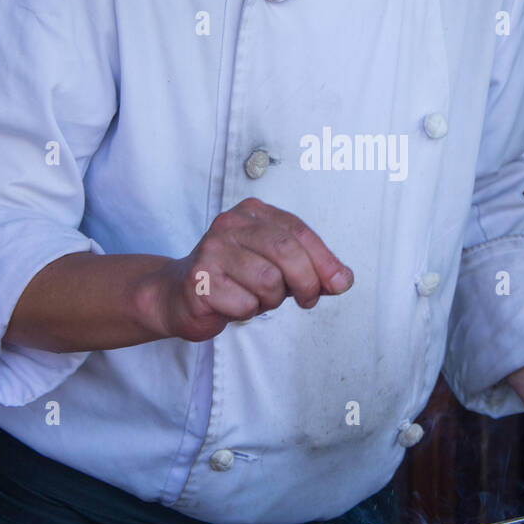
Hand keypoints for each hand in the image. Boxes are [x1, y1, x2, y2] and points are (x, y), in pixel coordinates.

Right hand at [140, 197, 353, 341]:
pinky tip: (232, 305)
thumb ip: (311, 269)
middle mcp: (230, 224)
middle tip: (306, 299)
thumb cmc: (235, 278)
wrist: (180, 295)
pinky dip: (247, 312)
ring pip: (268, 281)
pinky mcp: (199, 279)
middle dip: (306, 282)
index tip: (339, 283)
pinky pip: (244, 303)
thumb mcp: (277, 267)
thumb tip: (343, 279)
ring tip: (256, 298)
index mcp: (253, 212)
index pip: (298, 232)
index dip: (324, 260)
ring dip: (270, 300)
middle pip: (286, 252)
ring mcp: (211, 250)